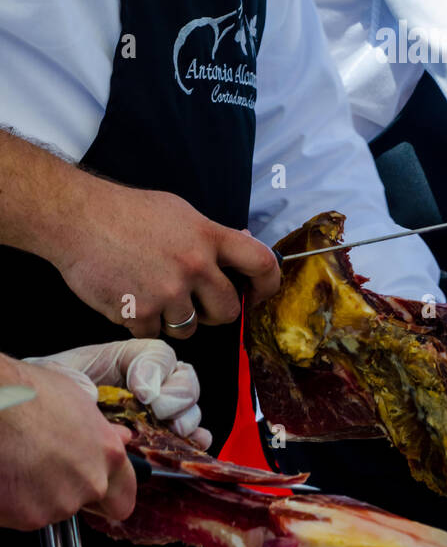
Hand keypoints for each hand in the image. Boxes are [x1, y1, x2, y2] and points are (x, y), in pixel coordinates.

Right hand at [0, 356, 135, 529]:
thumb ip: (102, 431)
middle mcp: (91, 483)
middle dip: (69, 490)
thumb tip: (121, 438)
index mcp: (108, 454)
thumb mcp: (77, 401)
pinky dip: (15, 502)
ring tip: (22, 462)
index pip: (124, 497)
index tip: (103, 496)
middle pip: (85, 502)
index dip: (111, 496)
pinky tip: (9, 473)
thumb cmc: (28, 395)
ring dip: (39, 494)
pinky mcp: (28, 517)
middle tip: (47, 466)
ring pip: (52, 508)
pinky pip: (23, 515)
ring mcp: (60, 503)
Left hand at [25, 339, 211, 447]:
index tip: (143, 391)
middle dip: (177, 395)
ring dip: (188, 419)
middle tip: (159, 410)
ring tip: (175, 431)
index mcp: (126, 360)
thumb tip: (93, 395)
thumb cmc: (47, 396)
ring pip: (189, 407)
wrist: (37, 422)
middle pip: (182, 378)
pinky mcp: (158, 439)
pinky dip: (194, 442)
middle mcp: (148, 383)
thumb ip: (73, 380)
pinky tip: (191, 446)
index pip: (157, 354)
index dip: (156, 370)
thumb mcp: (56, 378)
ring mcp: (156, 412)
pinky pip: (189, 437)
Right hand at [49, 178, 281, 338]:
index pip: (261, 262)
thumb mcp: (179, 211)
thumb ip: (211, 234)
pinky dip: (141, 323)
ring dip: (174, 320)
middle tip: (197, 304)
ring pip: (189, 329)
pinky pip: (152, 334)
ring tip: (153, 295)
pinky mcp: (139, 313)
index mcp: (209, 236)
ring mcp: (167, 292)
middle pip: (228, 310)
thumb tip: (243, 242)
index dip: (268, 284)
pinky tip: (129, 298)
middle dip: (215, 313)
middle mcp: (194, 266)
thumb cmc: (127, 212)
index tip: (258, 294)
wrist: (79, 219)